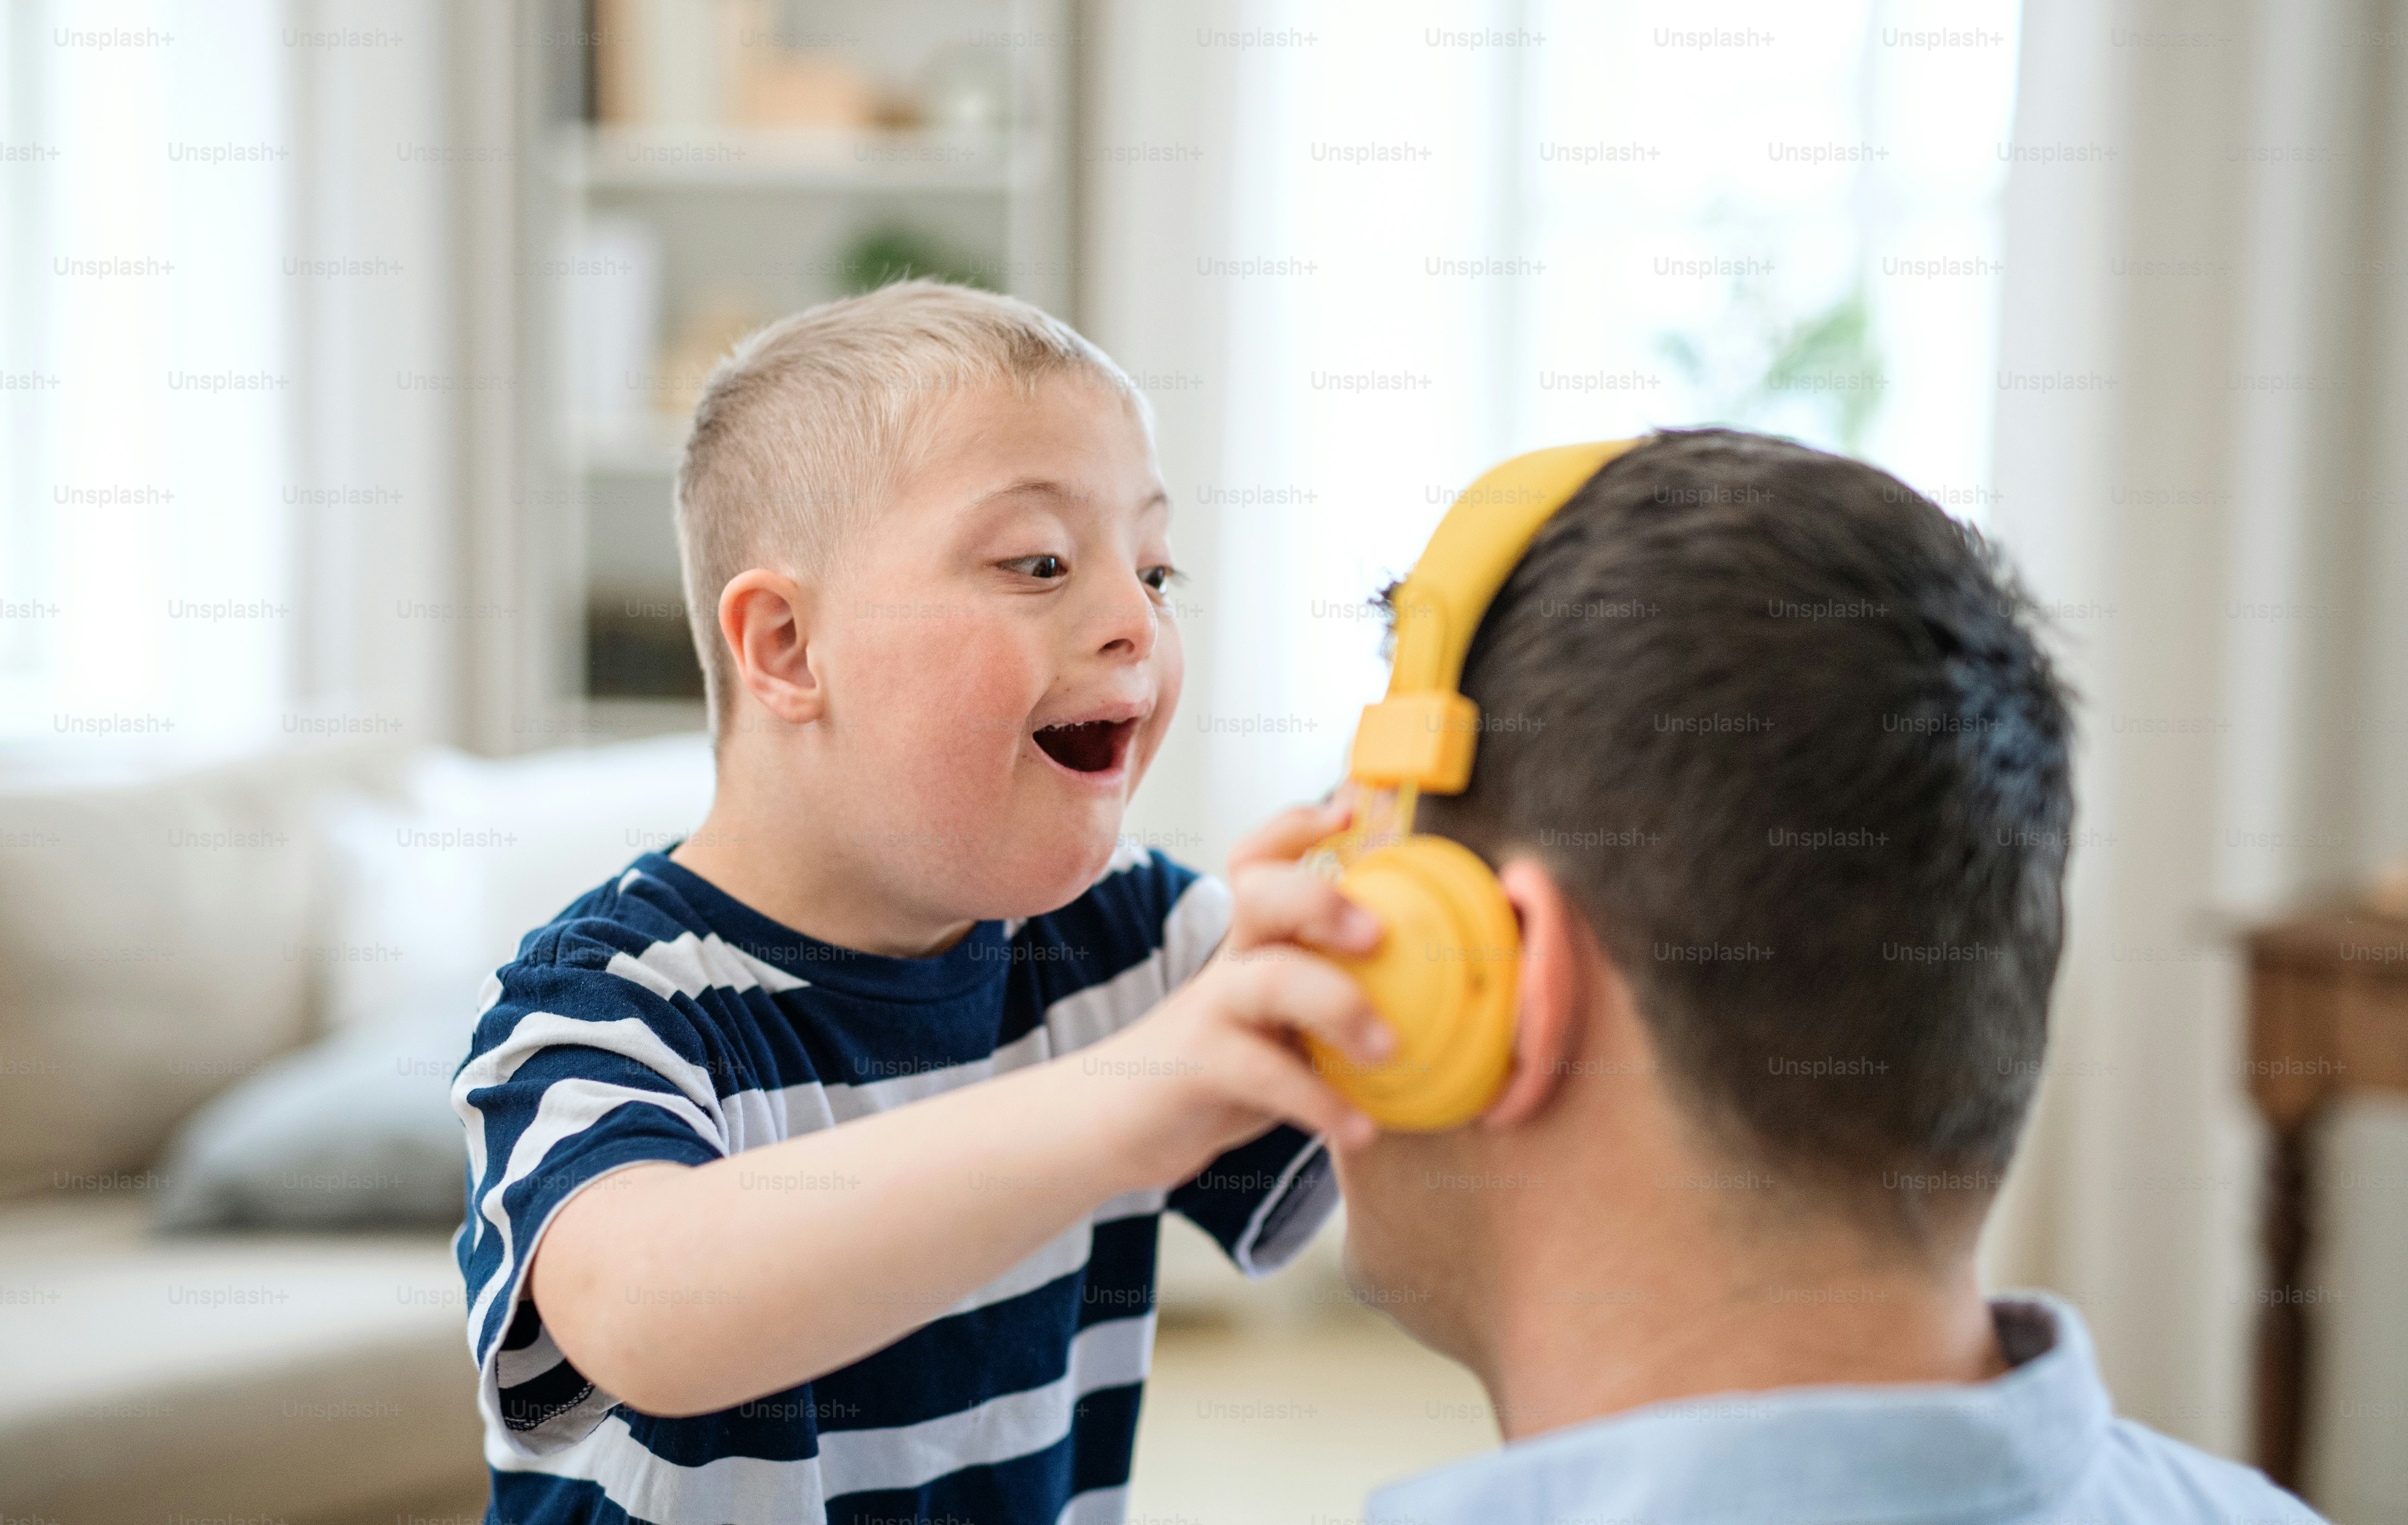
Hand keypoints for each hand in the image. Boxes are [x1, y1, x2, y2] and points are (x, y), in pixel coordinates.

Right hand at [1083, 796, 1392, 1185]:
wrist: (1128, 1122)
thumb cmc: (1228, 1060)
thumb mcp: (1277, 1014)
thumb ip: (1332, 987)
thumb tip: (1437, 981)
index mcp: (1253, 938)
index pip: (1260, 859)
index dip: (1297, 828)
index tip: (1351, 814)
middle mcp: (1231, 959)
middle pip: (1262, 893)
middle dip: (1322, 898)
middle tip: (1377, 936)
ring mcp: (1212, 1010)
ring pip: (1271, 979)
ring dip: (1340, 1005)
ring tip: (1388, 1051)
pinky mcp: (1200, 1068)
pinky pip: (1266, 1075)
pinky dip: (1320, 1104)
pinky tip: (1359, 1131)